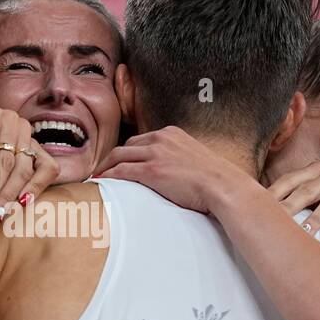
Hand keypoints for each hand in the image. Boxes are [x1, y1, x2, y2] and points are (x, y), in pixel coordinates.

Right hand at [0, 97, 59, 212]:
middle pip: (26, 168)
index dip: (37, 189)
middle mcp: (23, 130)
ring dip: (1, 185)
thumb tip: (14, 216)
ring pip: (11, 160)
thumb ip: (5, 185)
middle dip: (11, 195)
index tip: (20, 208)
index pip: (48, 168)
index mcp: (29, 143)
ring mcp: (8, 119)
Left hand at [93, 126, 243, 214]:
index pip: (141, 140)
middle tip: (103, 171)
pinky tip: (100, 183)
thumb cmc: (216, 180)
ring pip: (119, 156)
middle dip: (112, 159)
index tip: (119, 163)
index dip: (128, 153)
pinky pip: (121, 171)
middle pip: (127, 146)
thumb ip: (181, 160)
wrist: (223, 186)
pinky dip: (108, 176)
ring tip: (96, 179)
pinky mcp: (152, 170)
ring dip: (105, 167)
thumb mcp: (196, 160)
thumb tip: (176, 175)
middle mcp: (161, 139)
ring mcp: (155, 153)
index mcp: (172, 134)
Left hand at [268, 162, 319, 250]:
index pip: (290, 180)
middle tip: (273, 222)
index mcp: (317, 171)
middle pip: (307, 191)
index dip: (274, 193)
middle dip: (289, 206)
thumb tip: (267, 217)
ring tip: (304, 234)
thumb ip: (300, 200)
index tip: (256, 208)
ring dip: (317, 219)